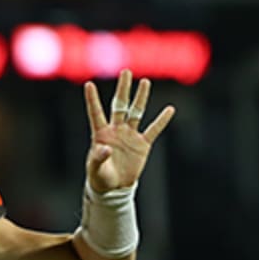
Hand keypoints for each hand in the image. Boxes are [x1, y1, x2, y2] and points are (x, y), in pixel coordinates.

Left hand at [83, 70, 174, 193]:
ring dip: (141, 98)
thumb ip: (98, 158)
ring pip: (136, 112)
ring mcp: (130, 135)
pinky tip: (169, 109)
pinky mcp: (142, 144)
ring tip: (145, 82)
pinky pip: (153, 130)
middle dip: (123, 89)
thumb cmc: (100, 177)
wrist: (114, 187)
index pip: (96, 113)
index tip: (88, 84)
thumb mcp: (96, 170)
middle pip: (119, 106)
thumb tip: (105, 148)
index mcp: (101, 134)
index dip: (92, 100)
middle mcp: (116, 130)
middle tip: (126, 72)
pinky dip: (161, 120)